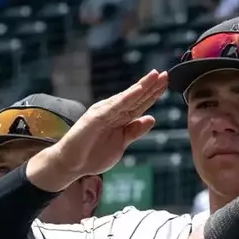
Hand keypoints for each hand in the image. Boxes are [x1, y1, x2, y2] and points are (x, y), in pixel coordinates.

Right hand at [28, 70, 167, 190]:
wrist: (72, 164)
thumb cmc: (93, 154)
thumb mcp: (121, 143)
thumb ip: (135, 131)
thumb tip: (152, 118)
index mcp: (119, 118)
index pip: (139, 104)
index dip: (153, 94)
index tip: (165, 84)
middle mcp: (113, 112)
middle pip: (136, 98)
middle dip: (151, 86)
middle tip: (166, 74)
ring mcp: (104, 113)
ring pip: (128, 98)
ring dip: (142, 87)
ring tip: (155, 76)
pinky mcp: (96, 117)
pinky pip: (116, 106)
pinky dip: (128, 97)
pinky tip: (139, 90)